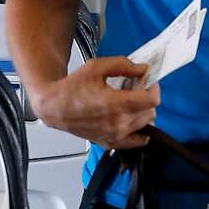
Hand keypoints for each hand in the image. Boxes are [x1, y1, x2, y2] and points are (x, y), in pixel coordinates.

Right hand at [30, 57, 159, 148]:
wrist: (54, 107)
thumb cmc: (72, 88)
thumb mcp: (97, 67)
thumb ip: (123, 65)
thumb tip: (143, 69)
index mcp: (115, 104)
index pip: (151, 101)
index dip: (154, 88)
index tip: (148, 81)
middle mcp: (117, 124)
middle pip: (150, 112)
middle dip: (146, 98)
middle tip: (136, 89)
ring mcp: (115, 136)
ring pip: (146, 125)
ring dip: (143, 112)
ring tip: (130, 102)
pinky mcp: (111, 143)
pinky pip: (138, 140)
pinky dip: (140, 129)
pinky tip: (130, 118)